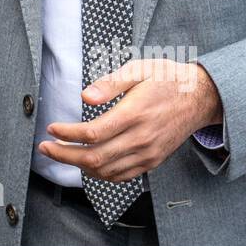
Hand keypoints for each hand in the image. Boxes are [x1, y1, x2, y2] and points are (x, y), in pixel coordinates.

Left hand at [37, 60, 222, 182]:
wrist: (199, 97)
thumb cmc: (167, 79)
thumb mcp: (138, 69)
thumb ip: (110, 83)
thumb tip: (85, 97)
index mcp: (135, 114)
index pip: (92, 133)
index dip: (67, 134)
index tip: (52, 128)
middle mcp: (141, 138)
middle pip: (94, 157)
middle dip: (64, 155)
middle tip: (46, 148)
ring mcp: (148, 153)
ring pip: (106, 171)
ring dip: (79, 166)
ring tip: (62, 154)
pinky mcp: (152, 161)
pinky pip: (122, 176)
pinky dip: (100, 174)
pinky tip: (87, 164)